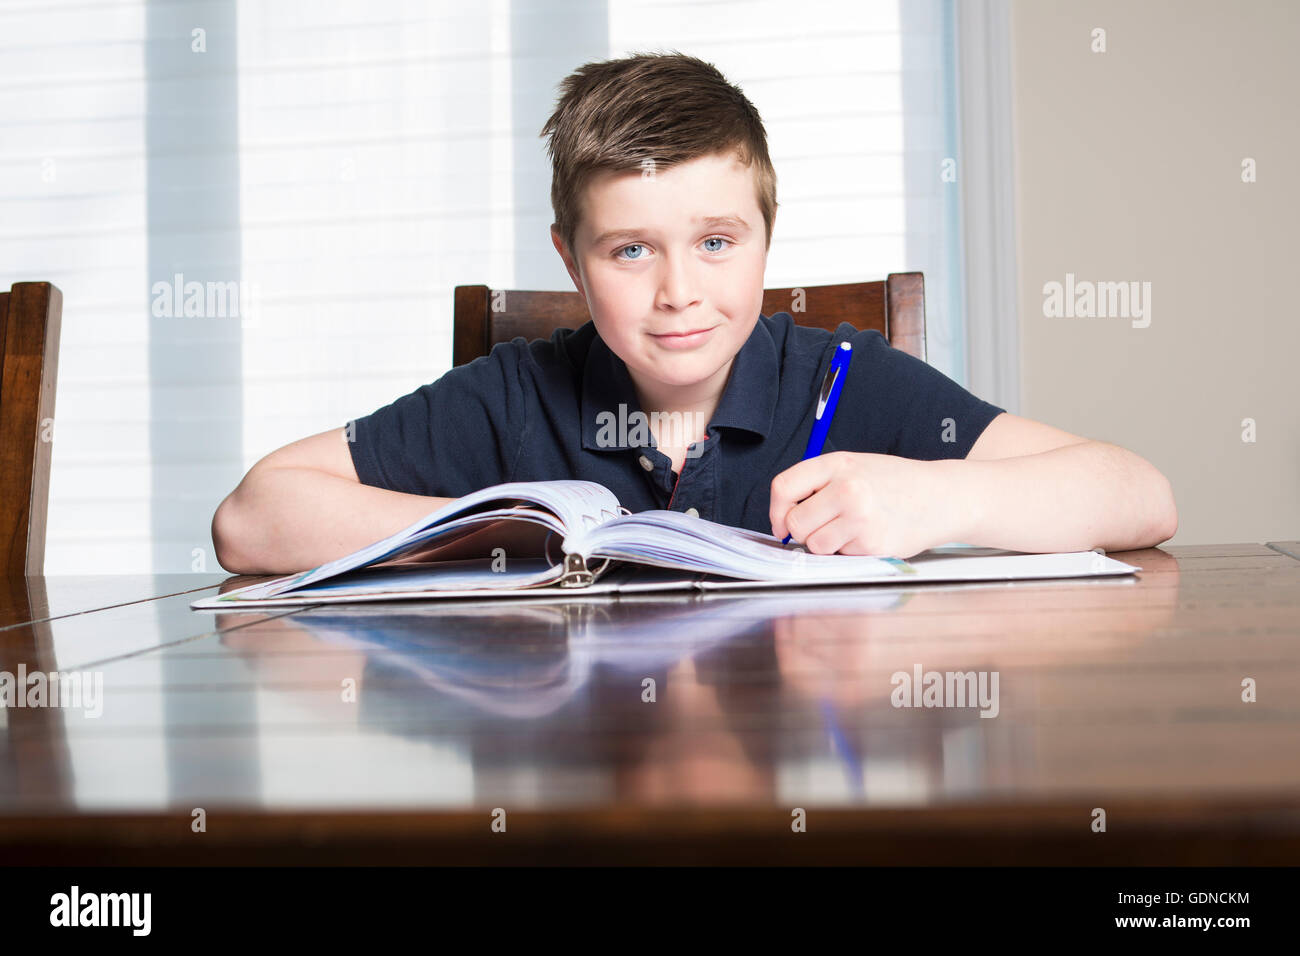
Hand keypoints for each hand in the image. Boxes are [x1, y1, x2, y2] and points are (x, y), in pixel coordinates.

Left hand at [768, 451, 957, 558]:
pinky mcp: (872, 544)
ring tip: (850, 529)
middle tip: (824, 525)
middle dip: (802, 531)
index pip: (783, 487)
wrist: (942, 497)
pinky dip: (849, 551)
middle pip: (795, 523)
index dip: (776, 510)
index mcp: (838, 464)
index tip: (781, 522)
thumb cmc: (895, 483)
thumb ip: (818, 484)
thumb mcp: (855, 466)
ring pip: (814, 545)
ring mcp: (860, 518)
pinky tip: (869, 535)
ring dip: (826, 543)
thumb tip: (782, 519)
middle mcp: (848, 488)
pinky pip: (840, 557)